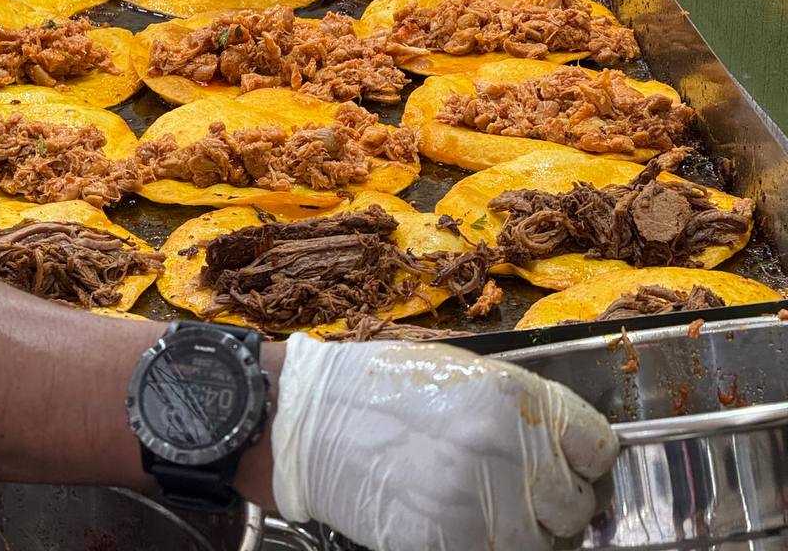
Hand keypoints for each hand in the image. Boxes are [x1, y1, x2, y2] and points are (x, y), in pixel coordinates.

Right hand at [272, 335, 618, 550]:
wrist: (313, 419)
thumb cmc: (386, 389)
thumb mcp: (464, 376)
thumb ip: (520, 412)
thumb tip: (567, 452)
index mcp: (514, 399)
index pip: (597, 446)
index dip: (585, 459)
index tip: (572, 464)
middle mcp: (506, 452)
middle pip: (575, 505)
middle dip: (558, 504)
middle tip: (528, 495)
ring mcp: (478, 506)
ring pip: (541, 546)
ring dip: (527, 535)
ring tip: (493, 513)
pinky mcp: (448, 545)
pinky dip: (487, 545)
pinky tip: (464, 525)